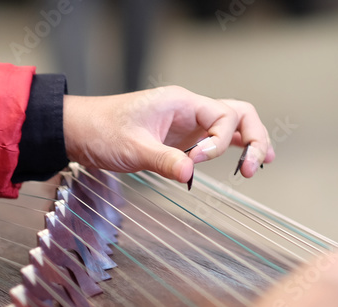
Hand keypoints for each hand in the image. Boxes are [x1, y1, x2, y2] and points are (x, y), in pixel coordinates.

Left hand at [62, 86, 276, 182]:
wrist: (80, 131)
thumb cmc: (101, 131)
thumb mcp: (132, 148)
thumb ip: (163, 160)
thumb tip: (189, 173)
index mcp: (181, 103)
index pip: (222, 115)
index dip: (218, 141)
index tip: (198, 160)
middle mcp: (189, 109)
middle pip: (239, 114)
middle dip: (252, 138)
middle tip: (251, 167)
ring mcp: (188, 123)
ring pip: (232, 125)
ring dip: (249, 142)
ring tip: (257, 165)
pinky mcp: (182, 138)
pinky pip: (215, 138)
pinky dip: (232, 149)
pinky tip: (242, 163)